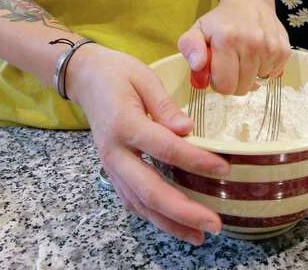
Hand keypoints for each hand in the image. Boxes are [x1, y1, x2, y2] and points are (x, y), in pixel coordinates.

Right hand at [66, 44, 229, 244]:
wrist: (84, 78)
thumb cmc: (117, 73)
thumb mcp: (144, 78)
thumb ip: (165, 105)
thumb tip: (187, 129)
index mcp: (124, 124)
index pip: (164, 148)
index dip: (195, 161)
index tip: (223, 169)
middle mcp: (114, 152)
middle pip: (149, 189)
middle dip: (183, 212)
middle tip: (214, 224)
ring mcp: (111, 166)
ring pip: (140, 203)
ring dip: (170, 223)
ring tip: (199, 235)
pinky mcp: (112, 172)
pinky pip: (132, 201)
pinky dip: (154, 217)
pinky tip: (175, 225)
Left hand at [177, 0, 290, 94]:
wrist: (250, 1)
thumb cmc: (221, 21)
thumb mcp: (198, 29)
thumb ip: (189, 47)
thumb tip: (198, 65)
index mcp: (227, 40)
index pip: (225, 85)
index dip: (219, 83)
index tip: (218, 71)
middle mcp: (251, 43)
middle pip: (242, 87)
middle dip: (234, 81)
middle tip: (231, 65)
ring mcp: (270, 48)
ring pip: (258, 83)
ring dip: (249, 75)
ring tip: (244, 57)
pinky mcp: (284, 51)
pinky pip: (271, 76)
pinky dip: (263, 70)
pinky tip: (257, 55)